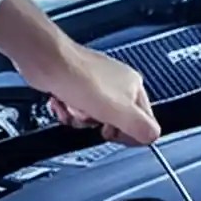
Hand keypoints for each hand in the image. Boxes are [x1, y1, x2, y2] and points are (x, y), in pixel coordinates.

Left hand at [0, 0, 159, 145]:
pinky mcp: (75, 87)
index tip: (114, 135)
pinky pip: (76, 111)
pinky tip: (64, 104)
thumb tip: (152, 137)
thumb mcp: (119, 111)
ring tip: (75, 107)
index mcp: (134, 86)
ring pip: (93, 119)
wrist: (48, 63)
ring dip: (80, 119)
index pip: (142, 122)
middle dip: (98, 125)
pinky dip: (67, 111)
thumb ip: (141, 127)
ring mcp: (95, 84)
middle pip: (114, 123)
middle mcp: (117, 83)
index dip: (127, 134)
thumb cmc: (79, 78)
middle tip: (93, 119)